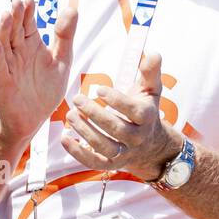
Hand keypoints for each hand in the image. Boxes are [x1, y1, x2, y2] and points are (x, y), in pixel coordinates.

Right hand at [0, 0, 76, 149]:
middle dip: (16, 16)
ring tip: (7, 15)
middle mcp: (17, 52)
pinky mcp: (2, 81)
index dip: (28, 11)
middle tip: (18, 2)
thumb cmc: (45, 90)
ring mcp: (8, 65)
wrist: (32, 119)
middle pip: (14, 29)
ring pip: (3, 43)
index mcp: (31, 45)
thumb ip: (65, 37)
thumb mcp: (61, 61)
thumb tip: (72, 9)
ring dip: (3, 29)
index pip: (28, 23)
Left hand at [60, 51, 181, 179]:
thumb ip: (150, 72)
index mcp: (146, 117)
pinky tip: (64, 139)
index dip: (116, 100)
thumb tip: (154, 53)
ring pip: (104, 146)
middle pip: (116, 128)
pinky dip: (78, 153)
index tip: (98, 89)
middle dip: (95, 114)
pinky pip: (94, 162)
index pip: (133, 111)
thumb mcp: (151, 91)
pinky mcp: (110, 165)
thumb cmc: (144, 110)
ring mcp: (124, 153)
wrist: (151, 146)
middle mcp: (136, 138)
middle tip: (76, 99)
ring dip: (85, 131)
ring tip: (71, 115)